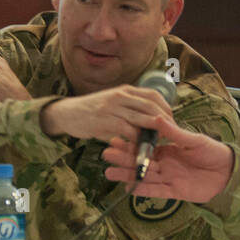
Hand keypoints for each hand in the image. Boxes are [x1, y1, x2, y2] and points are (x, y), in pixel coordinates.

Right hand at [40, 84, 174, 142]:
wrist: (67, 113)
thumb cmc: (94, 111)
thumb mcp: (114, 103)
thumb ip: (131, 109)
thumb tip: (154, 120)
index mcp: (125, 90)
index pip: (153, 95)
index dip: (166, 108)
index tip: (172, 121)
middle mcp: (120, 96)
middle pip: (151, 107)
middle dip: (165, 122)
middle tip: (170, 136)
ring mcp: (112, 108)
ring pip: (141, 119)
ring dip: (153, 133)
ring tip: (159, 144)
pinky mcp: (104, 121)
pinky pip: (127, 131)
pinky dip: (136, 141)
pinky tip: (141, 148)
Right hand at [102, 115, 234, 202]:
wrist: (228, 172)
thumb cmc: (212, 152)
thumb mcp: (193, 140)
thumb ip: (174, 133)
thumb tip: (157, 118)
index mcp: (168, 150)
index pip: (145, 148)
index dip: (130, 145)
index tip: (115, 140)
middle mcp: (165, 164)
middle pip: (140, 163)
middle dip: (123, 159)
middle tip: (105, 154)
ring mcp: (168, 179)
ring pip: (144, 177)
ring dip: (127, 174)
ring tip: (108, 172)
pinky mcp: (175, 192)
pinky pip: (156, 192)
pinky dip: (143, 190)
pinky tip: (127, 188)